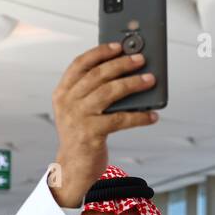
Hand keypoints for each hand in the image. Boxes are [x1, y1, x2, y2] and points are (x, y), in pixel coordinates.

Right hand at [50, 43, 159, 206]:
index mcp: (62, 93)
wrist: (72, 168)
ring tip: (150, 80)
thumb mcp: (79, 111)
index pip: (79, 64)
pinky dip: (138, 116)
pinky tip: (152, 115)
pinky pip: (120, 119)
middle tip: (140, 60)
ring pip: (109, 92)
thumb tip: (127, 73)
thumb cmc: (82, 135)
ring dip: (132, 84)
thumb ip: (93, 92)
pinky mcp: (91, 134)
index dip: (99, 52)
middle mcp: (67, 102)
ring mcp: (78, 118)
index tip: (118, 46)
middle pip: (97, 75)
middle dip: (121, 64)